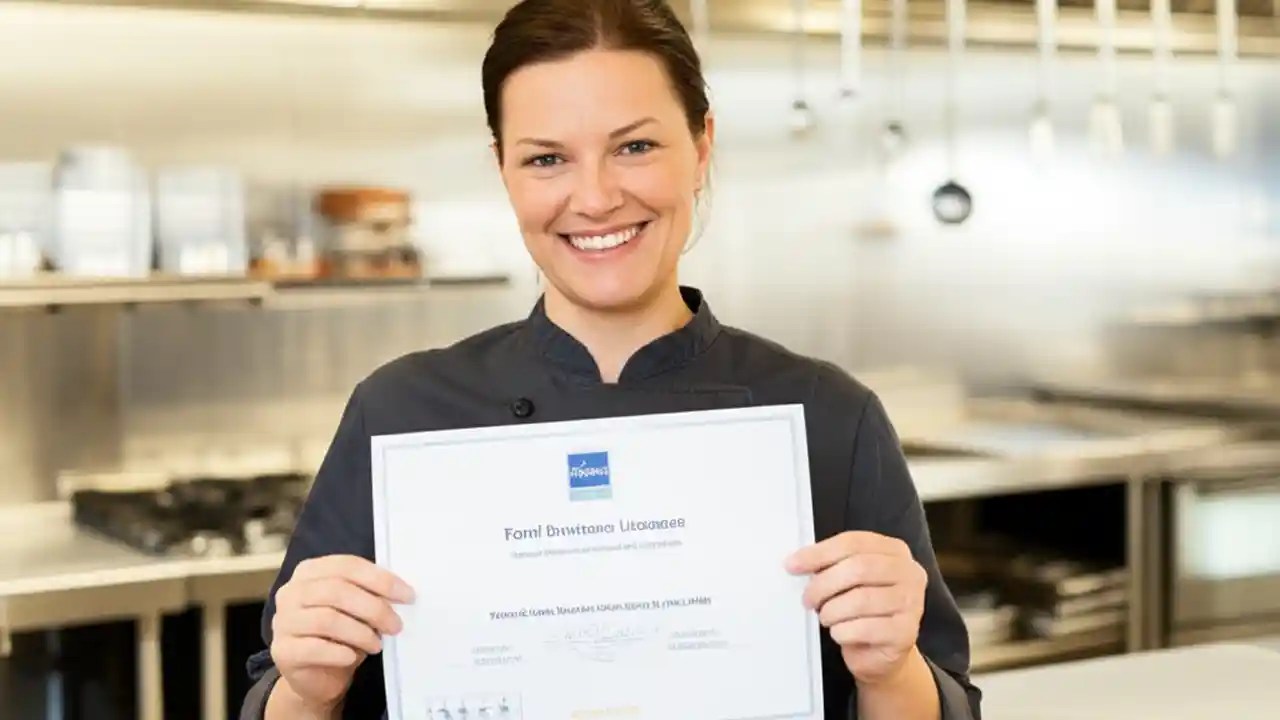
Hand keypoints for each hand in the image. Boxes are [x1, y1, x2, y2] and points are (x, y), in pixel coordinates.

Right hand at [270, 554, 414, 711]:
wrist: (317, 677)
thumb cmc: (341, 636)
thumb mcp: (356, 609)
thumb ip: (370, 594)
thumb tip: (401, 592)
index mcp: (310, 571)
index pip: (347, 566)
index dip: (380, 579)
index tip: (407, 596)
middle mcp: (291, 592)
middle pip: (337, 591)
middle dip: (374, 608)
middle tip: (395, 625)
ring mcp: (283, 621)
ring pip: (327, 620)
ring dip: (360, 633)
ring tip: (377, 644)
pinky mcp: (282, 651)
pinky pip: (314, 648)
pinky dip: (339, 652)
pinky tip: (352, 656)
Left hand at [786, 531, 926, 685]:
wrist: (881, 654)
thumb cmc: (862, 612)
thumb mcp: (848, 581)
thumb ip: (831, 565)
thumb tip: (797, 562)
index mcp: (895, 551)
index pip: (854, 542)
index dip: (820, 552)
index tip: (793, 565)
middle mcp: (910, 573)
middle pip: (859, 568)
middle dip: (824, 584)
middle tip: (808, 598)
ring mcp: (912, 603)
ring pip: (861, 600)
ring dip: (832, 611)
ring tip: (826, 616)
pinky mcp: (906, 632)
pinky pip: (865, 628)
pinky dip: (842, 631)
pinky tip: (840, 632)